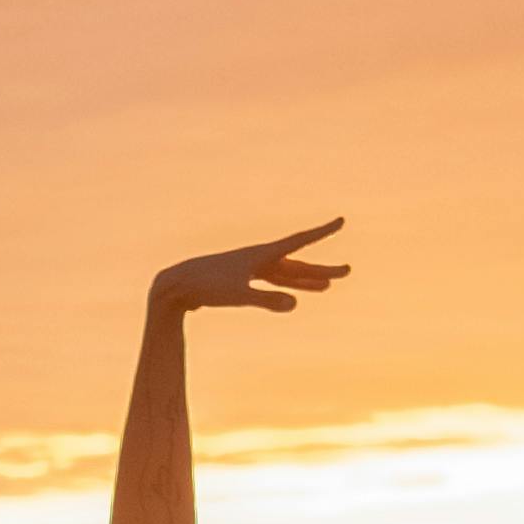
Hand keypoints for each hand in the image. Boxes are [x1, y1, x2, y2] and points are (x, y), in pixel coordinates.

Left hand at [151, 218, 348, 317]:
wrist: (176, 286)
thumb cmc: (206, 286)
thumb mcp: (239, 295)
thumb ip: (268, 300)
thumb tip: (296, 304)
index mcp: (261, 255)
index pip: (300, 241)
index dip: (323, 231)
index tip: (342, 220)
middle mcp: (260, 260)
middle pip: (299, 264)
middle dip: (323, 268)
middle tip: (348, 271)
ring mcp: (251, 271)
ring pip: (286, 276)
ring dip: (307, 281)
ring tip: (329, 287)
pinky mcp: (241, 283)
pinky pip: (272, 286)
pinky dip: (285, 290)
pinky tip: (294, 298)